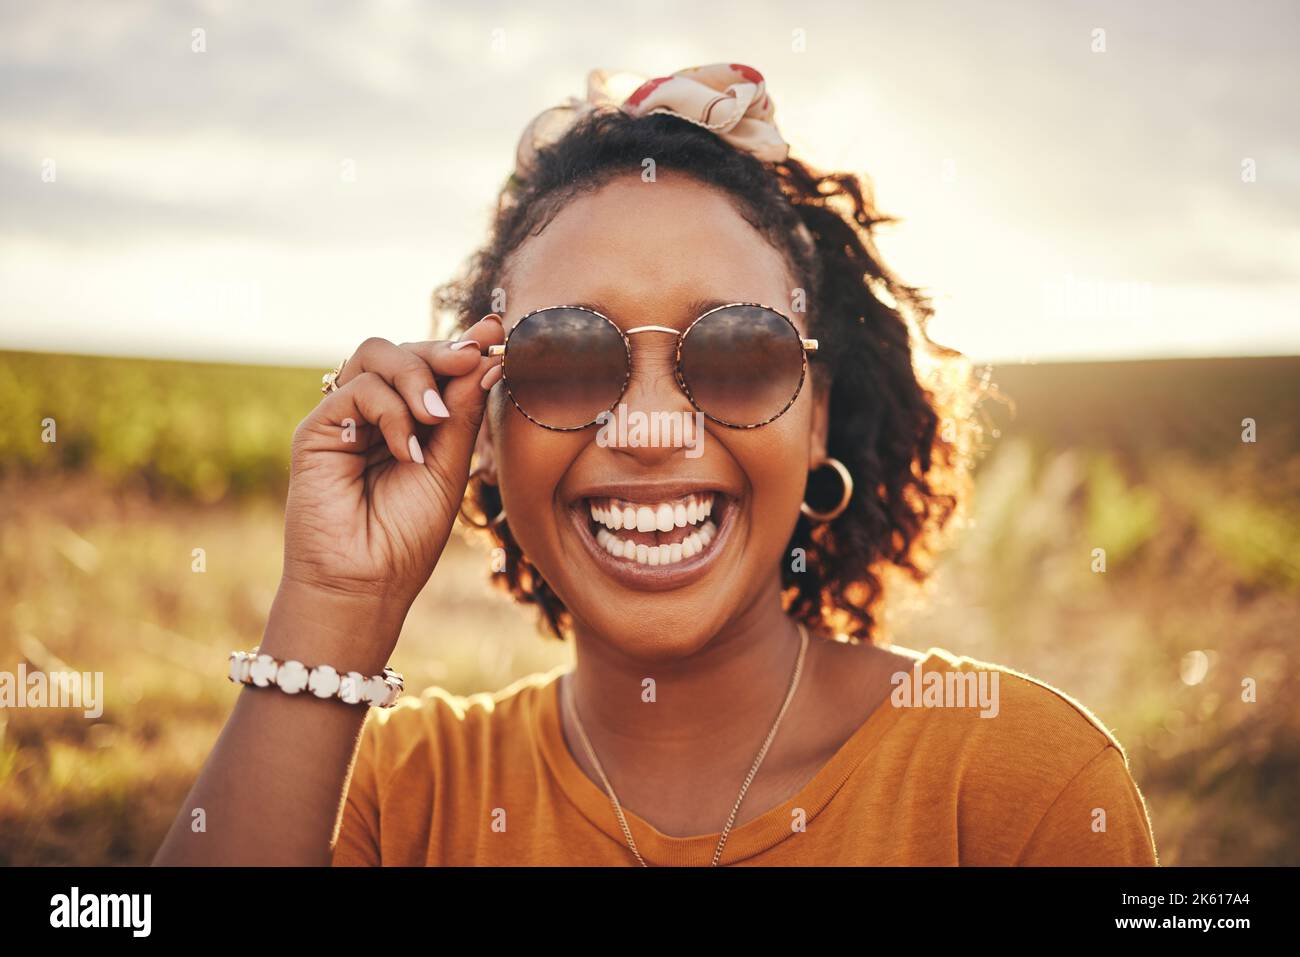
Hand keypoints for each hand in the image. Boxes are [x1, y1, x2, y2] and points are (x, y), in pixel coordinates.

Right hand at [279, 316, 505, 643]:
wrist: (366, 583)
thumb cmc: (407, 534)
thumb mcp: (448, 465)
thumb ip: (461, 412)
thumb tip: (485, 356)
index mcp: (409, 419)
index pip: (432, 365)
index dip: (463, 345)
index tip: (497, 331)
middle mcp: (376, 412)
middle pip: (404, 349)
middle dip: (443, 351)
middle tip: (473, 359)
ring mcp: (345, 417)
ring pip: (376, 353)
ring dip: (415, 376)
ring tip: (435, 419)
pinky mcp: (318, 430)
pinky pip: (357, 389)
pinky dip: (391, 412)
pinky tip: (406, 451)